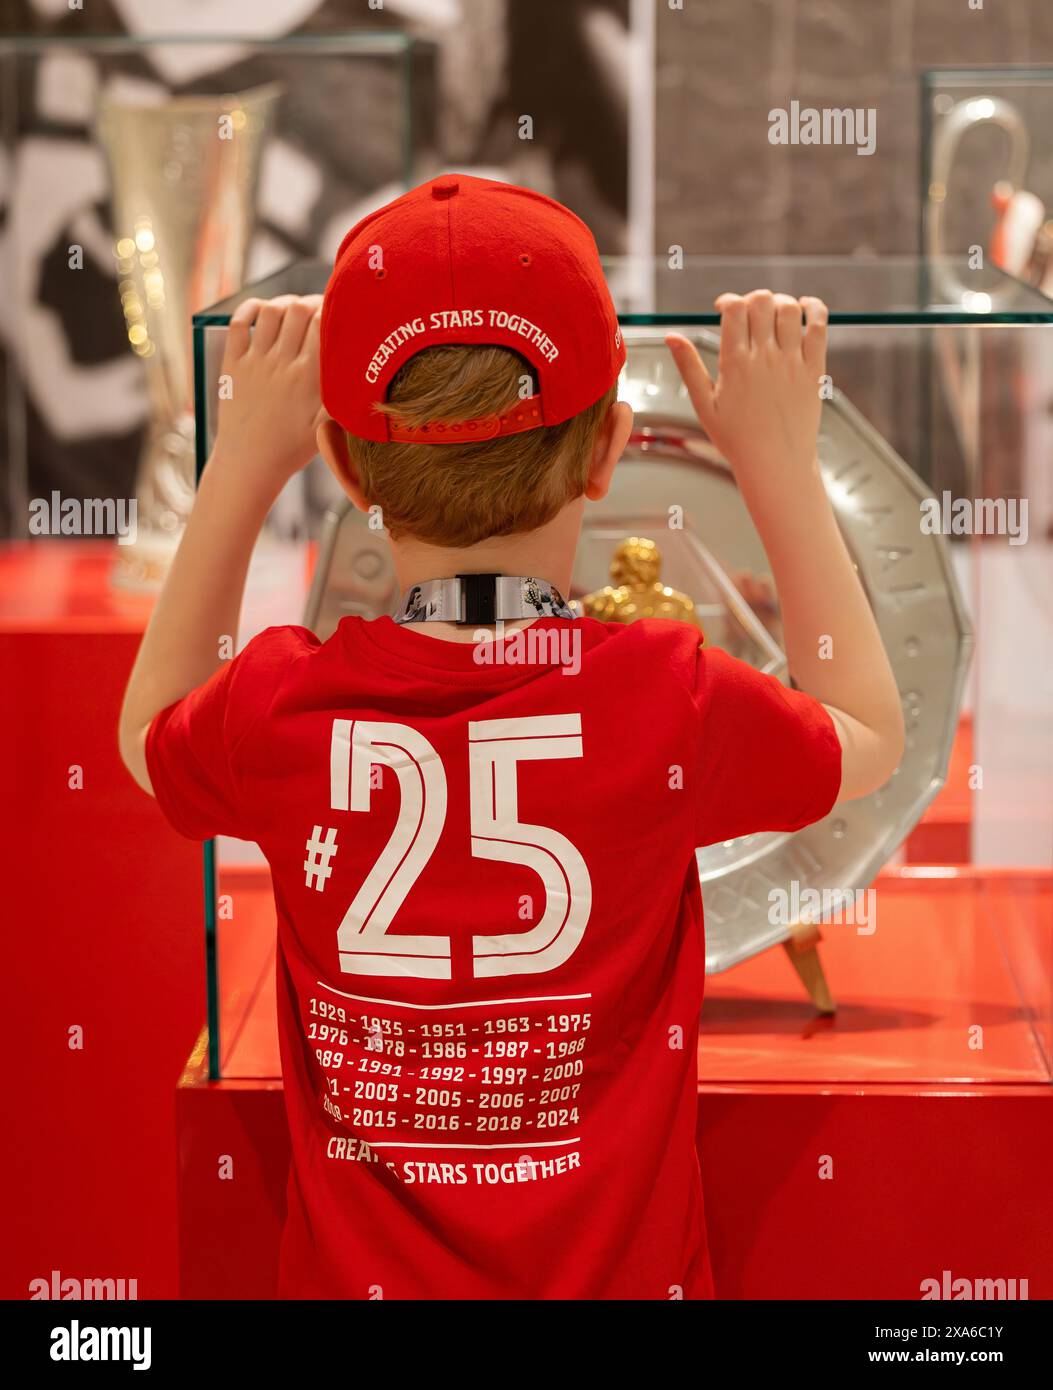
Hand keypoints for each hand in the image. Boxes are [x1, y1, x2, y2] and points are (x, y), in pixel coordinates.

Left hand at [213, 294, 324, 488]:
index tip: (339, 312)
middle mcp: (281, 364)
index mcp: (308, 378)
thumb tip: (361, 371)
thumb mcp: (326, 426)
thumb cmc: (291, 448)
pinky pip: (240, 324)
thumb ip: (342, 396)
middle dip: (311, 302)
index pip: (322, 325)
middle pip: (298, 310)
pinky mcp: (233, 365)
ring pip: (272, 311)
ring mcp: (254, 362)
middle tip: (319, 308)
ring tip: (294, 309)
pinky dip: (251, 309)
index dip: (332, 310)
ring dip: (285, 302)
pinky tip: (262, 309)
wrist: (249, 464)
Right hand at [666, 290, 827, 492]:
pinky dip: (813, 307)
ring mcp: (791, 362)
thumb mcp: (704, 404)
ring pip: (789, 309)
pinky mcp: (814, 369)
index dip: (728, 301)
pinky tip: (804, 307)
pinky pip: (818, 325)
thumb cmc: (737, 439)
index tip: (725, 308)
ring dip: (779, 302)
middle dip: (752, 299)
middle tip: (749, 313)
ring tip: (772, 314)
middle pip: (761, 302)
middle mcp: (764, 358)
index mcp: (734, 364)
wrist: (775, 463)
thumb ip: (688, 366)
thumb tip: (671, 336)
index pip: (734, 309)